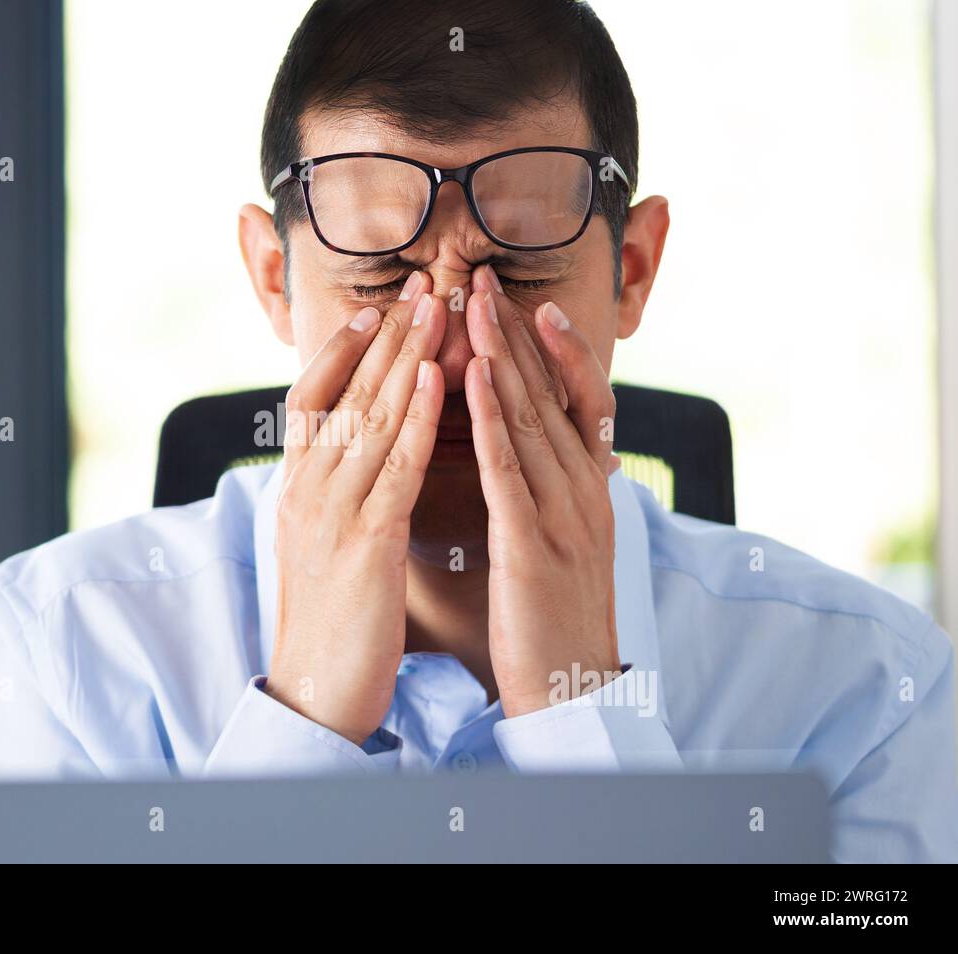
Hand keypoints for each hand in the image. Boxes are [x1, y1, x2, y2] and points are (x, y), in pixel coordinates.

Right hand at [265, 274, 446, 743]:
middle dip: (387, 334)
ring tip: (438, 308)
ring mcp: (331, 511)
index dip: (344, 348)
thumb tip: (353, 453)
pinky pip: (396, 466)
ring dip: (408, 357)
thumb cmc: (329, 619)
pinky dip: (419, 417)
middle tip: (422, 284)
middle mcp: (306, 488)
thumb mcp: (321, 542)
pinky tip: (440, 379)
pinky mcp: (365, 542)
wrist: (315, 689)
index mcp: (296, 487)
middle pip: (347, 392)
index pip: (312, 398)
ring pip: (372, 417)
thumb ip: (335, 492)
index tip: (376, 308)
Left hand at [464, 265, 621, 717]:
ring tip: (476, 307)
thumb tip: (538, 458)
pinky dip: (490, 419)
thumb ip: (554, 495)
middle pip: (551, 396)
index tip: (533, 304)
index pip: (578, 404)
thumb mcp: (565, 545)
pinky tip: (470, 380)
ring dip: (501, 358)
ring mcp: (564, 515)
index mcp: (592, 491)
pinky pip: (509, 469)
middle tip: (485, 280)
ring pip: (531, 420)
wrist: (573, 689)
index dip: (557, 351)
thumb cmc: (555, 618)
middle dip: (518, 334)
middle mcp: (585, 491)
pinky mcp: (532, 543)